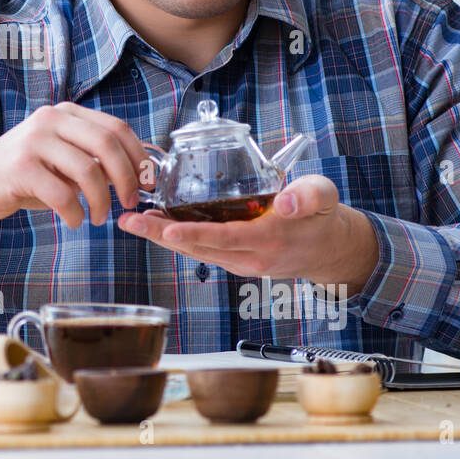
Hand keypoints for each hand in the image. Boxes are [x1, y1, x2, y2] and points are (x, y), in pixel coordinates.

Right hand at [0, 102, 146, 237]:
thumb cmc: (24, 174)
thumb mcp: (61, 158)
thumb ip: (93, 159)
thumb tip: (139, 174)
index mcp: (66, 113)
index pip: (117, 128)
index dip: (139, 158)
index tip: (147, 184)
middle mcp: (50, 119)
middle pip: (107, 144)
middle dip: (127, 179)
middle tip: (130, 204)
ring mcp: (34, 141)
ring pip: (87, 171)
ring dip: (101, 202)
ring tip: (98, 218)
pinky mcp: (20, 167)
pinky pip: (62, 194)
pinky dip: (74, 213)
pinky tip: (73, 221)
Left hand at [116, 174, 380, 290]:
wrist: (330, 249)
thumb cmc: (322, 218)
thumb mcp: (323, 197)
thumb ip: (308, 196)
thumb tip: (287, 201)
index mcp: (269, 240)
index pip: (225, 238)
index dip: (195, 235)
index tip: (167, 229)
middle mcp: (250, 257)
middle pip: (200, 248)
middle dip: (161, 236)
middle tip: (130, 221)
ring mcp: (241, 263)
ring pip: (196, 252)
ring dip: (162, 239)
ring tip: (133, 222)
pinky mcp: (235, 260)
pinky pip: (201, 251)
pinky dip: (178, 240)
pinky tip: (157, 226)